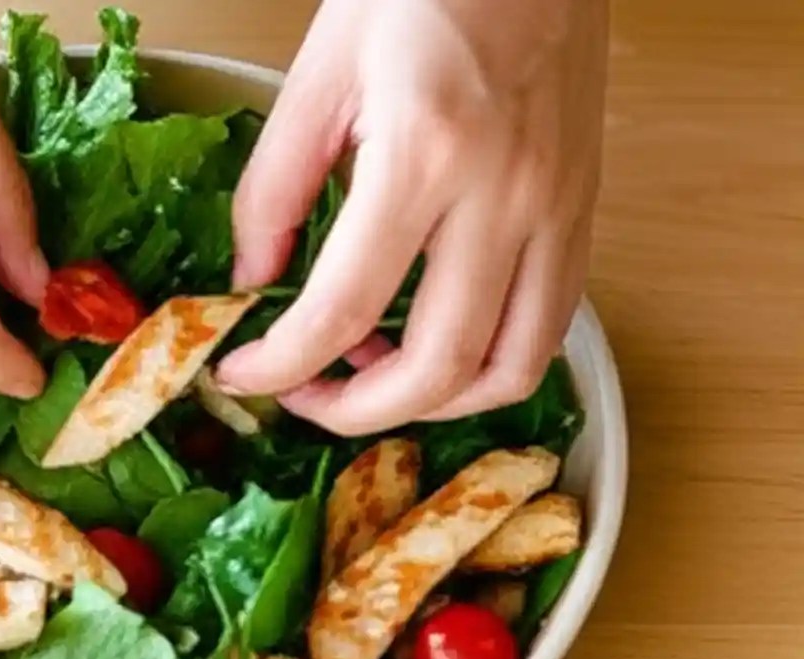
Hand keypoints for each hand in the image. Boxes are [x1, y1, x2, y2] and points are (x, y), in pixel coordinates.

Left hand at [218, 0, 607, 435]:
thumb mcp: (318, 78)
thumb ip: (275, 190)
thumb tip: (252, 279)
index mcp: (422, 155)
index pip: (339, 313)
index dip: (278, 367)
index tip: (242, 375)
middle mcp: (503, 196)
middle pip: (434, 369)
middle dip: (354, 413)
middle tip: (303, 398)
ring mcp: (556, 208)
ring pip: (510, 369)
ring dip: (434, 403)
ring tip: (373, 378)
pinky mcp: (582, 208)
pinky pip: (550, 324)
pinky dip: (490, 363)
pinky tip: (437, 341)